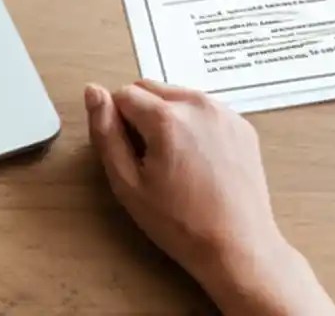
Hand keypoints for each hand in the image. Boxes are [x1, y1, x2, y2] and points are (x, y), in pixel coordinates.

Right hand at [84, 81, 334, 315]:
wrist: (237, 247)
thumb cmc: (179, 222)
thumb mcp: (128, 183)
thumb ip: (105, 132)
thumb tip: (93, 91)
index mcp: (166, 117)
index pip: (122, 94)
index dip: (116, 122)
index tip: (129, 154)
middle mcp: (197, 104)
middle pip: (149, 87)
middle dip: (140, 112)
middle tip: (148, 156)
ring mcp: (224, 112)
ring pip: (177, 95)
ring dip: (166, 115)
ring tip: (174, 159)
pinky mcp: (241, 125)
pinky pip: (203, 109)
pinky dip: (192, 123)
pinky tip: (198, 160)